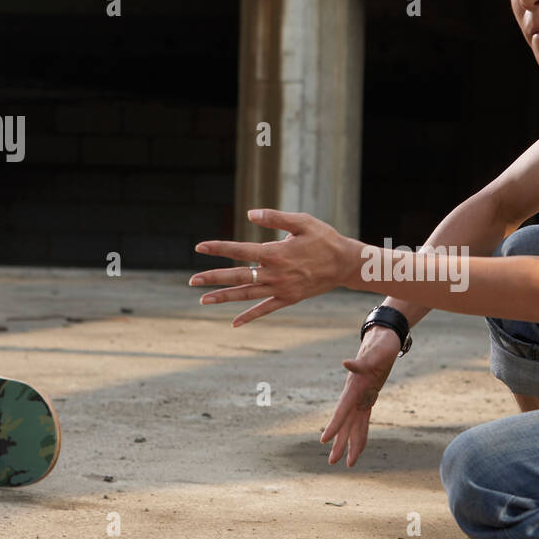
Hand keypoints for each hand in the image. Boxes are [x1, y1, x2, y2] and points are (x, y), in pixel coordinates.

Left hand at [189, 209, 352, 326]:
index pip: (240, 250)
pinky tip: (234, 323)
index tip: (199, 247)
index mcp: (276, 253)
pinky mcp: (289, 299)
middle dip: (213, 278)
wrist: (346, 264)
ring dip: (224, 297)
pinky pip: (265, 309)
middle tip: (192, 281)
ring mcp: (281, 289)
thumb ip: (275, 218)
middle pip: (238, 276)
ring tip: (203, 300)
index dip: (218, 249)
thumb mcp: (302, 221)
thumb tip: (250, 215)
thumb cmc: (324, 239)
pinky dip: (250, 316)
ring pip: (247, 295)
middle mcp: (275, 274)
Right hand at [319, 326, 401, 466]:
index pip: (342, 409)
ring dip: (349, 444)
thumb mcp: (376, 352)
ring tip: (346, 464)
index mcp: (354, 386)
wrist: (383, 338)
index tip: (324, 439)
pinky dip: (361, 434)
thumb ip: (361, 361)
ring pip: (353, 426)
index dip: (334, 424)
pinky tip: (358, 447)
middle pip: (345, 423)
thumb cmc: (380, 345)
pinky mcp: (369, 398)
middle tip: (331, 463)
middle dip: (339, 443)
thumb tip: (346, 362)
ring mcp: (361, 397)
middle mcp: (354, 395)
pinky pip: (363, 421)